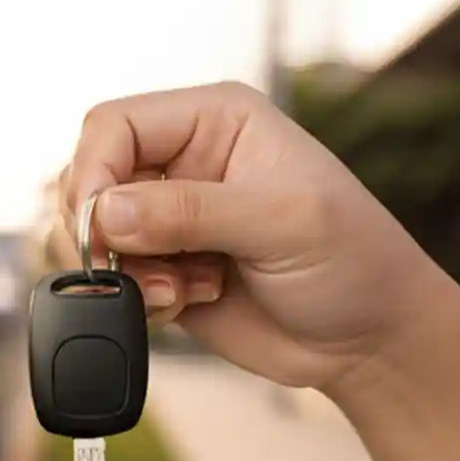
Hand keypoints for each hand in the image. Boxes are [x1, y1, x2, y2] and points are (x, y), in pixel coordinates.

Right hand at [61, 82, 457, 389]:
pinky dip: (136, 298)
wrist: (370, 341)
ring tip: (182, 287)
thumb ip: (191, 211)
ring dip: (124, 269)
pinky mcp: (163, 269)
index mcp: (214, 119)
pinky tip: (190, 300)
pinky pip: (110, 279)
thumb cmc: (354, 261)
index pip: (114, 126)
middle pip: (89, 179)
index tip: (97, 225)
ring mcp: (169, 219)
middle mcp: (183, 162)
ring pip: (90, 233)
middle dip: (104, 229)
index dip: (93, 172)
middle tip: (147, 264)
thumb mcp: (283, 221)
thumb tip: (104, 213)